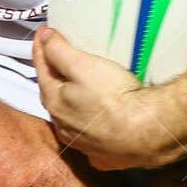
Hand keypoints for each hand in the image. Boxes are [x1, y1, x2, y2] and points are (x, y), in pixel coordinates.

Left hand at [33, 26, 181, 170]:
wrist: (146, 133)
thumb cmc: (114, 96)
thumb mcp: (83, 65)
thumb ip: (59, 51)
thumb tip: (43, 37)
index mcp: (54, 102)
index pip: (41, 68)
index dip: (41, 47)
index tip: (42, 31)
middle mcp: (62, 125)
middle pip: (52, 93)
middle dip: (52, 74)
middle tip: (56, 56)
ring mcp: (81, 143)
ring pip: (69, 116)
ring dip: (69, 100)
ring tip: (77, 86)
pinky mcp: (101, 154)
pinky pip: (89, 135)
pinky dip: (88, 123)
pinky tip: (96, 119)